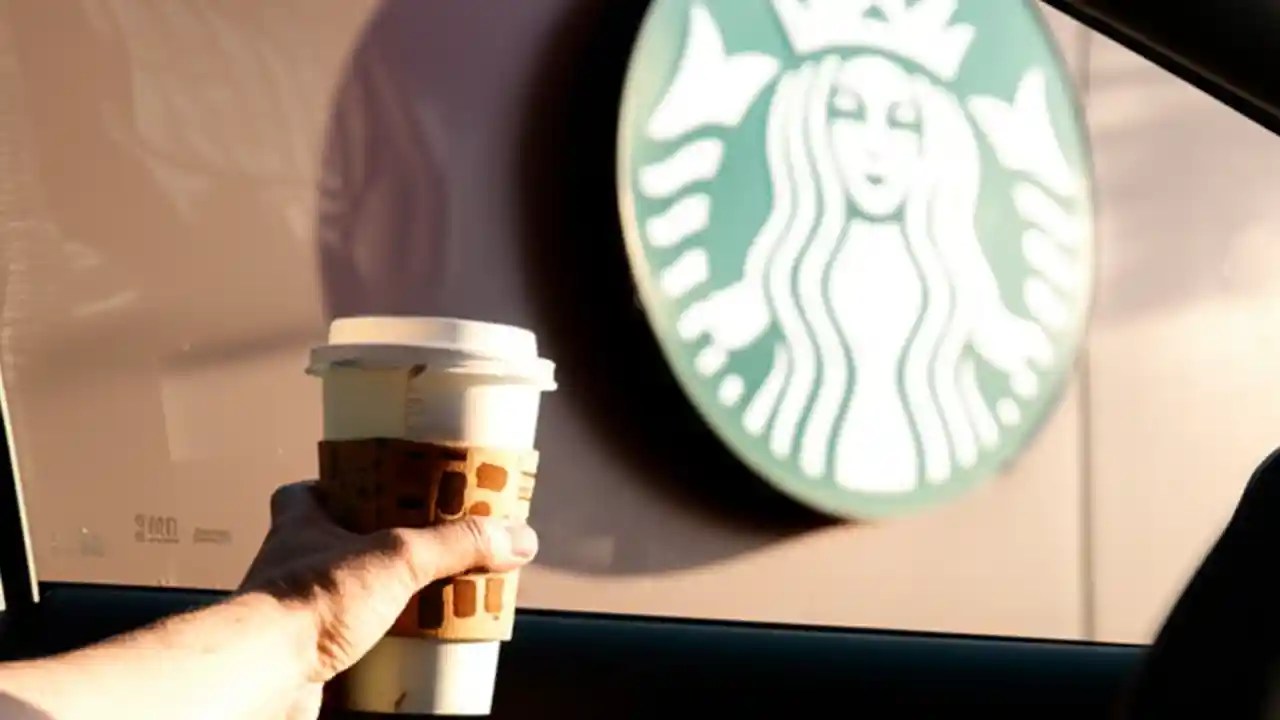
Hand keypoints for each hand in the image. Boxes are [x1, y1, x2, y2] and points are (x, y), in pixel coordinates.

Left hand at [237, 481, 538, 718]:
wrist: (264, 672)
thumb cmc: (307, 602)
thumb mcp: (398, 557)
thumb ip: (456, 545)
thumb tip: (514, 536)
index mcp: (302, 523)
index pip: (308, 490)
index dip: (339, 486)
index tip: (378, 487)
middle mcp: (293, 563)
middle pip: (336, 542)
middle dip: (377, 546)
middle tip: (424, 546)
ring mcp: (297, 611)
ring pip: (345, 595)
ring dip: (380, 597)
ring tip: (428, 597)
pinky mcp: (307, 654)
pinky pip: (348, 643)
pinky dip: (376, 645)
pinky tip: (408, 648)